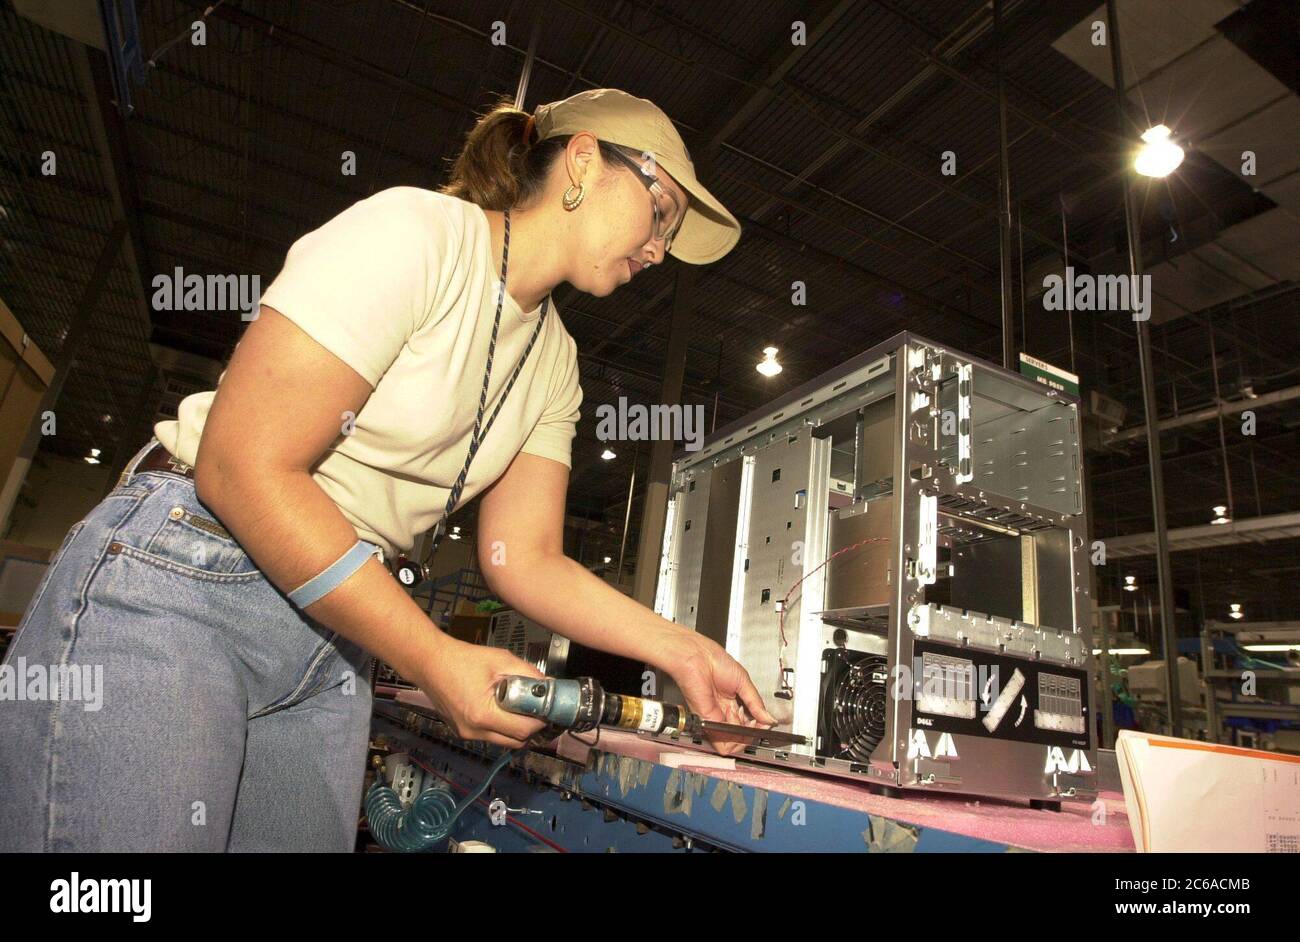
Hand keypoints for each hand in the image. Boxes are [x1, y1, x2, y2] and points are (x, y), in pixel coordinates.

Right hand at [416, 637, 546, 748]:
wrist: (429, 662)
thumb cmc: (464, 659)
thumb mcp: (501, 660)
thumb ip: (528, 674)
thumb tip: (549, 685)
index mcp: (483, 715)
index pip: (523, 730)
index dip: (540, 719)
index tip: (548, 707)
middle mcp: (474, 731)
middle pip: (515, 742)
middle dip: (531, 727)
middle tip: (538, 708)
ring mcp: (466, 734)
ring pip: (503, 741)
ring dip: (516, 728)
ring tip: (520, 706)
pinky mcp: (461, 732)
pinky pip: (490, 736)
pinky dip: (501, 726)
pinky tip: (502, 707)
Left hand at [665, 633, 777, 755]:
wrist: (698, 658)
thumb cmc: (713, 661)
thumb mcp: (744, 682)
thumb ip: (757, 703)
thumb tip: (770, 719)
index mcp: (731, 704)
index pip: (747, 726)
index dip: (758, 728)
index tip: (765, 722)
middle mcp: (723, 714)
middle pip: (740, 738)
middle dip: (752, 732)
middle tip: (755, 721)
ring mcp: (715, 720)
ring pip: (732, 745)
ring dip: (743, 732)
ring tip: (740, 713)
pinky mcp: (707, 723)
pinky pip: (723, 742)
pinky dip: (734, 733)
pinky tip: (734, 714)